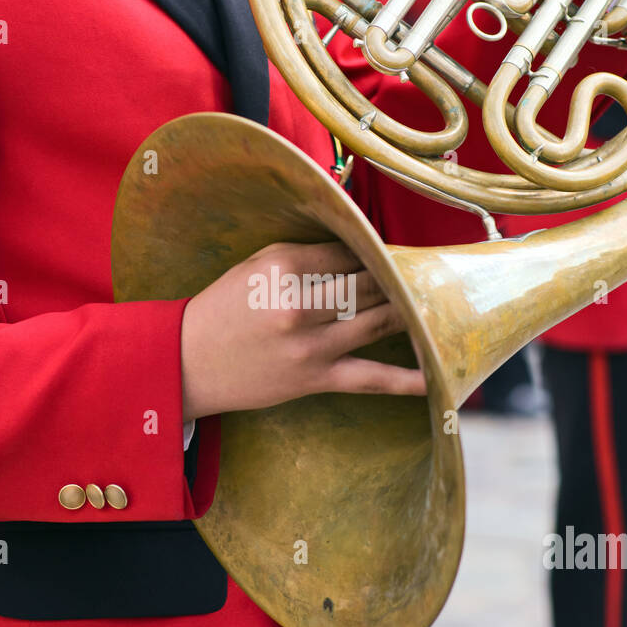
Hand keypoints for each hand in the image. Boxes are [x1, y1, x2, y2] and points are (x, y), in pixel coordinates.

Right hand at [180, 240, 425, 420]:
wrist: (187, 363)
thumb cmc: (223, 309)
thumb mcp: (256, 265)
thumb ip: (306, 253)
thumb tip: (360, 248)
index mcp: (283, 267)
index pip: (348, 251)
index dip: (374, 251)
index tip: (393, 253)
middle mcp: (299, 304)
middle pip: (369, 282)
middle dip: (400, 276)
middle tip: (428, 273)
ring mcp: (309, 345)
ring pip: (378, 319)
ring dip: (411, 310)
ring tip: (438, 302)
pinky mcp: (315, 378)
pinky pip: (370, 378)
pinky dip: (406, 379)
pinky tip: (439, 376)